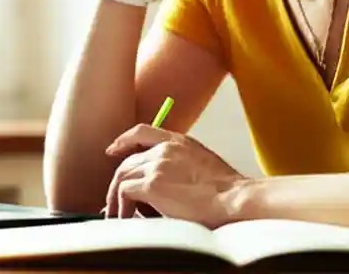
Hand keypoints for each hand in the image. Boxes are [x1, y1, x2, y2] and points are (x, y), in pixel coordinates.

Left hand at [103, 124, 245, 226]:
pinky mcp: (152, 184)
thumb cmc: (229, 192)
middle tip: (113, 199)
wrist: (235, 199)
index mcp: (179, 142)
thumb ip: (183, 165)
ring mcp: (157, 165)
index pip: (142, 132)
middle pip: (128, 160)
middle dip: (118, 180)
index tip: (113, 150)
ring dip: (115, 197)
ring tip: (116, 214)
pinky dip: (121, 206)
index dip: (124, 141)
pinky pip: (124, 193)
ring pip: (122, 176)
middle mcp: (165, 148)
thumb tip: (168, 185)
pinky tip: (125, 216)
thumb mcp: (205, 165)